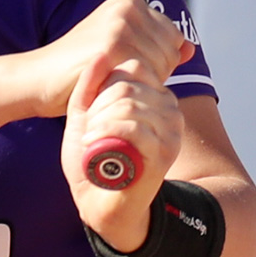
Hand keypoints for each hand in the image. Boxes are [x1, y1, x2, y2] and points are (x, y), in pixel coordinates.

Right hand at [22, 0, 192, 120]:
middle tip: (115, 75)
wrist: (40, 79)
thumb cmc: (80, 68)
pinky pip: (146, 77)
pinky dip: (131, 90)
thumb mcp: (122, 51)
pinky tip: (107, 87)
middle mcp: (128, 7)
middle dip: (150, 73)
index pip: (173, 38)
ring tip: (109, 80)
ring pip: (160, 67)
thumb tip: (190, 48)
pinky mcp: (113, 46)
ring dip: (140, 84)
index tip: (124, 64)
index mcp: (130, 1)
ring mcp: (120, 25)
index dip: (155, 61)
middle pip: (170, 53)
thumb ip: (156, 47)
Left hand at [58, 50, 185, 252]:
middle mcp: (170, 110)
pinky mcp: (164, 152)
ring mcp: (170, 131)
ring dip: (100, 121)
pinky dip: (107, 133)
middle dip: (98, 105)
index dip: (104, 83)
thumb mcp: (85, 115)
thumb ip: (90, 84)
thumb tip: (100, 53)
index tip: (92, 109)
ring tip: (92, 139)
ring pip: (130, 104)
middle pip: (128, 85)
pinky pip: (135, 127)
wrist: (100, 203)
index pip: (133, 67)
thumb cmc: (93, 159)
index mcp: (155, 97)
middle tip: (89, 129)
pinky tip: (94, 144)